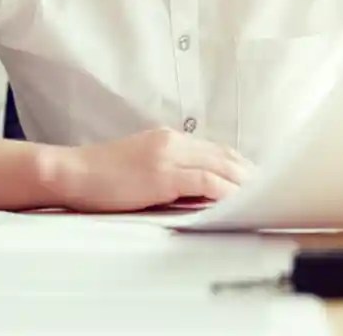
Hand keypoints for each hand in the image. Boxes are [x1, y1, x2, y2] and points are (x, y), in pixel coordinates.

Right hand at [47, 128, 252, 212]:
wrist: (70, 173)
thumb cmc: (98, 177)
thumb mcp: (139, 168)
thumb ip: (168, 174)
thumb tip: (197, 193)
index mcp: (168, 138)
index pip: (215, 150)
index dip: (240, 165)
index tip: (256, 180)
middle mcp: (173, 141)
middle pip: (225, 155)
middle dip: (250, 174)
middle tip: (271, 190)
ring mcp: (169, 155)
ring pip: (221, 167)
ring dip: (245, 184)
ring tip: (263, 200)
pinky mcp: (163, 174)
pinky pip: (206, 183)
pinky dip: (226, 192)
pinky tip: (238, 203)